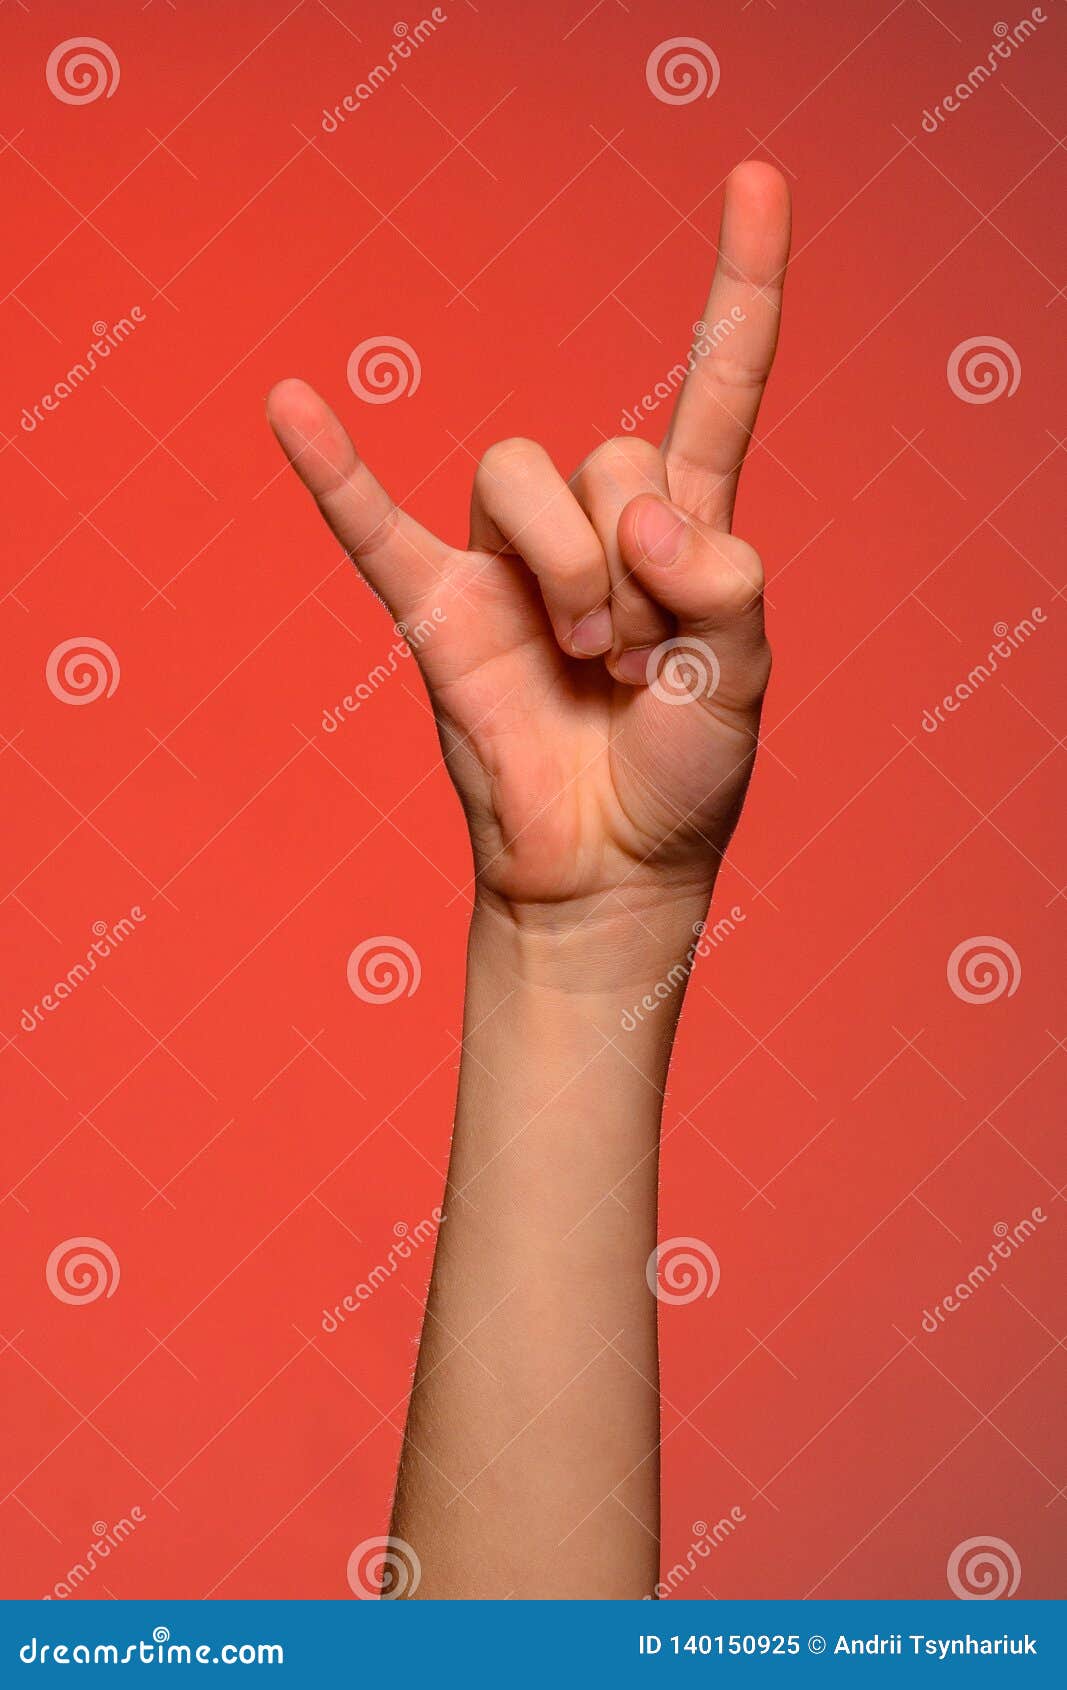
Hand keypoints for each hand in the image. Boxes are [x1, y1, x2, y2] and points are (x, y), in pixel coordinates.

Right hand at [267, 163, 789, 928]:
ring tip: (588, 660)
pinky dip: (333, 472)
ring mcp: (508, 563)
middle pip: (609, 450)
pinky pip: (372, 526)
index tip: (757, 180)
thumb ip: (724, 586)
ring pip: (519, 475)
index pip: (718, 383)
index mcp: (686, 528)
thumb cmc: (684, 775)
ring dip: (568, 569)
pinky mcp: (439, 610)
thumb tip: (642, 527)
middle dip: (638, 562)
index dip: (743, 290)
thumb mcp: (746, 680)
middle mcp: (596, 526)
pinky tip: (291, 405)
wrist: (608, 866)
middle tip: (644, 661)